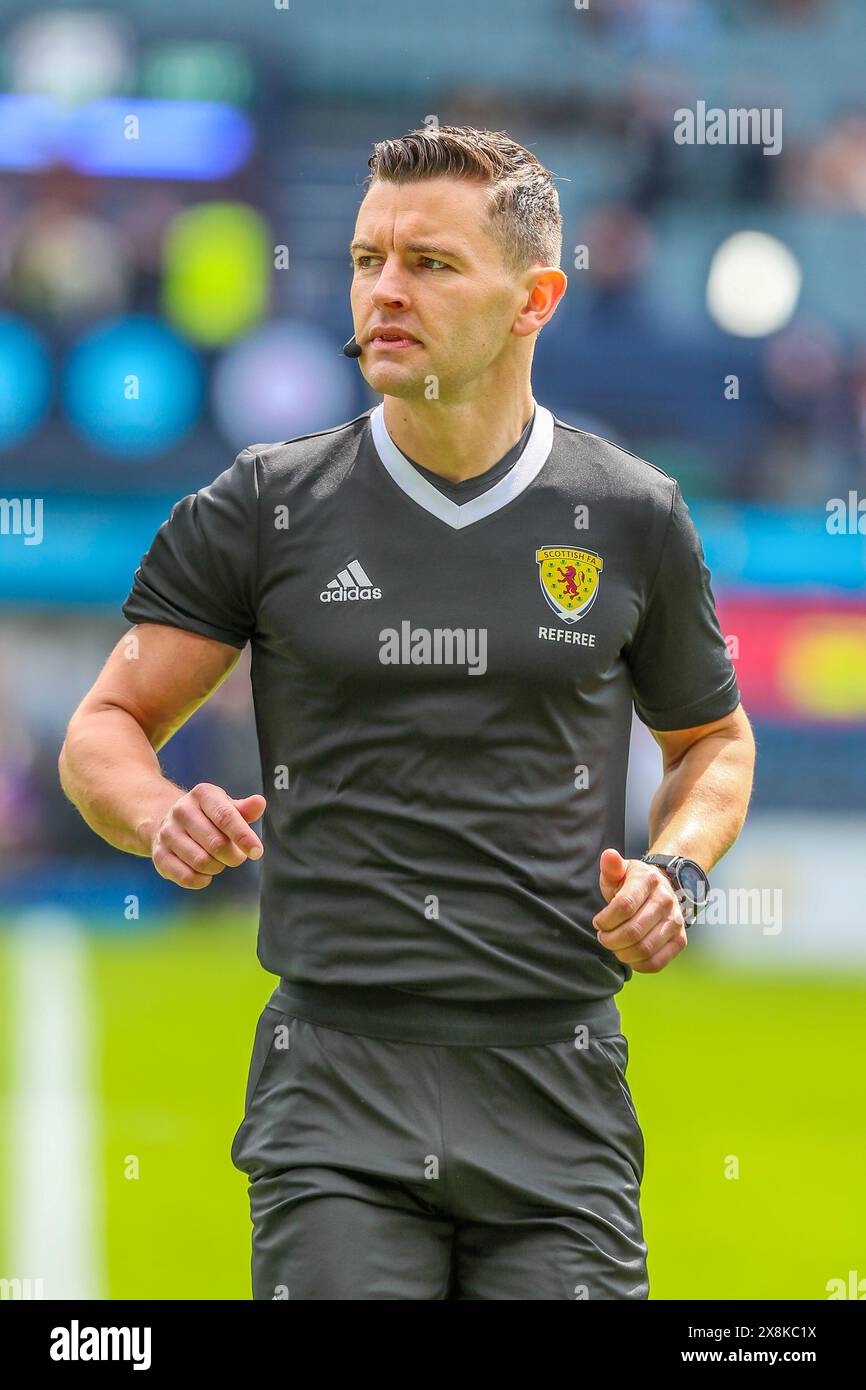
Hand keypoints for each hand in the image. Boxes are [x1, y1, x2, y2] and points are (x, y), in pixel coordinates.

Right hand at [148, 784, 265, 889]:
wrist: (167, 820)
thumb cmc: (206, 816)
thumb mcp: (226, 806)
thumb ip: (244, 809)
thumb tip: (260, 803)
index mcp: (202, 794)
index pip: (225, 817)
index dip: (243, 837)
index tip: (256, 852)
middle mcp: (181, 811)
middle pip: (216, 843)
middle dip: (233, 856)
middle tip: (237, 856)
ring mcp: (167, 833)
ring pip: (202, 862)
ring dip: (218, 867)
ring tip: (219, 861)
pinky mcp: (159, 855)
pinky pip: (186, 877)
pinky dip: (202, 880)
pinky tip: (205, 873)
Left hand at [592, 847, 686, 973]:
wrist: (663, 889)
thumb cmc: (632, 883)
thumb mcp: (620, 871)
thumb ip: (611, 867)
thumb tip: (609, 856)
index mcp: (648, 880)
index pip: (624, 906)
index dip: (605, 920)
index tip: (598, 922)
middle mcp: (665, 900)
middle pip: (632, 931)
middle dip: (610, 939)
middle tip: (603, 937)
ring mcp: (676, 921)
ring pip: (644, 949)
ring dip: (622, 953)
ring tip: (614, 945)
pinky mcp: (680, 940)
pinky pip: (657, 962)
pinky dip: (638, 964)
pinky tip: (629, 955)